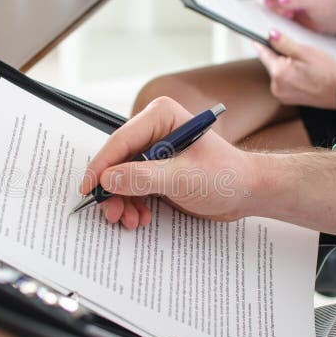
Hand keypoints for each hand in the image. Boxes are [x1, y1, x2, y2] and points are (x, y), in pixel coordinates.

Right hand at [80, 97, 259, 227]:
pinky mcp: (156, 170)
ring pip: (121, 176)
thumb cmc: (226, 176)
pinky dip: (131, 203)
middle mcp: (154, 130)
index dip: (101, 165)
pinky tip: (139, 217)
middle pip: (117, 160)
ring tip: (128, 220)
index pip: (121, 140)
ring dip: (121, 200)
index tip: (88, 188)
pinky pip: (132, 186)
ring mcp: (154, 151)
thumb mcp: (183, 178)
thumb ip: (144, 178)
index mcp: (161, 116)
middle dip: (112, 189)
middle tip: (110, 213)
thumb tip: (108, 178)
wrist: (247, 192)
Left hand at [254, 29, 335, 109]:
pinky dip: (289, 75)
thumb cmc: (328, 72)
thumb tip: (270, 35)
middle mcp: (276, 87)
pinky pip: (283, 82)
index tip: (255, 38)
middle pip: (272, 64)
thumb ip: (284, 43)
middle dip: (280, 55)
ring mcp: (281, 94)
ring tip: (304, 66)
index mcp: (279, 74)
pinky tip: (303, 74)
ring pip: (278, 72)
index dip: (261, 44)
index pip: (264, 54)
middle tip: (298, 53)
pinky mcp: (287, 99)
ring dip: (285, 66)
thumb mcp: (306, 52)